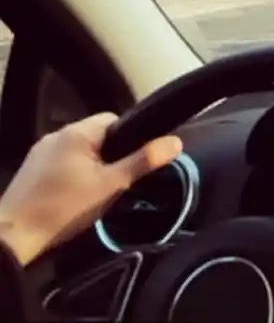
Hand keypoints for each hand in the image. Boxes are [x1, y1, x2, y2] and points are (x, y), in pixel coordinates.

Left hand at [0, 112, 181, 264]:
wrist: (13, 235)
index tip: (134, 162)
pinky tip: (73, 195)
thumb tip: (175, 141)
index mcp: (77, 132)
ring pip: (79, 150)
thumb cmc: (65, 207)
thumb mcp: (111, 186)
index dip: (130, 138)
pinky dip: (72, 173)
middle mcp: (56, 134)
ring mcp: (39, 151)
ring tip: (96, 191)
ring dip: (91, 164)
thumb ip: (143, 161)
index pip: (114, 120)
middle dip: (111, 155)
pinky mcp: (30, 169)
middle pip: (97, 136)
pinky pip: (61, 162)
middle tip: (117, 181)